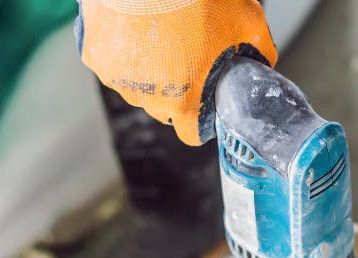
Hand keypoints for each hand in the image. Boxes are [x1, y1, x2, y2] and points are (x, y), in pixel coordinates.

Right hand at [75, 0, 276, 145]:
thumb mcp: (246, 23)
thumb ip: (258, 52)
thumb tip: (263, 63)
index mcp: (185, 104)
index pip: (190, 134)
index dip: (199, 120)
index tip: (203, 103)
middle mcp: (149, 100)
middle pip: (165, 108)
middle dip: (177, 89)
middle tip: (186, 57)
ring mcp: (118, 79)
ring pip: (137, 86)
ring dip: (148, 70)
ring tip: (161, 37)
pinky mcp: (94, 56)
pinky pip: (112, 62)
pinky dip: (122, 50)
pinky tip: (135, 28)